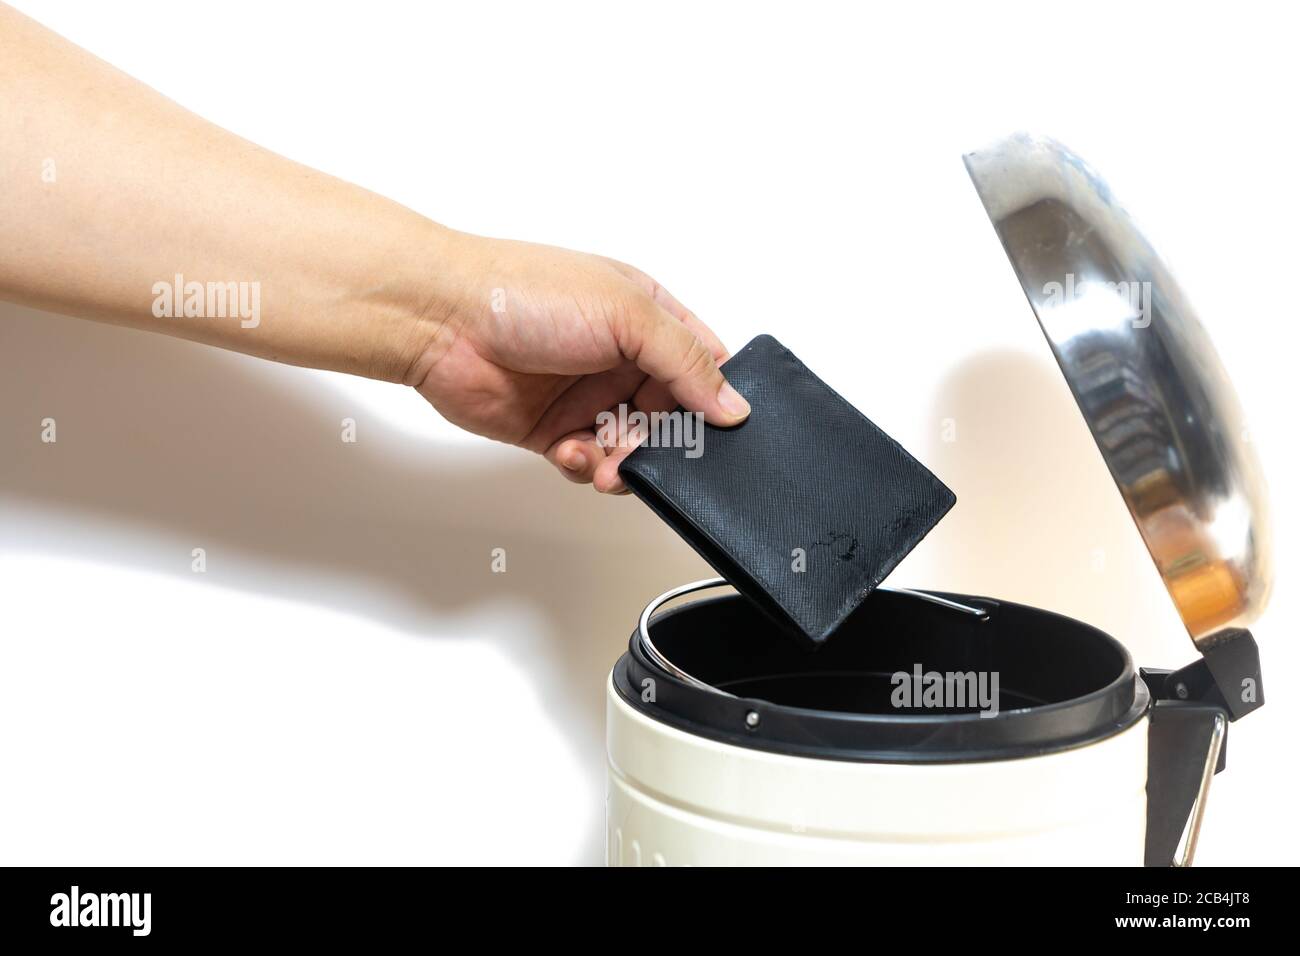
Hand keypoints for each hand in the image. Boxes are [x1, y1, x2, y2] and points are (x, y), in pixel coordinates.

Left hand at [410, 233, 749, 492]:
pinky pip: (589, 462)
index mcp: (646, 316)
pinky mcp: (553, 428)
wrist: (442, 322)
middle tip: (654, 451)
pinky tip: (571, 450)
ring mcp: (586, 394)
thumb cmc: (524, 293)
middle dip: (667, 442)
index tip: (722, 427)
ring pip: (632, 447)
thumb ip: (686, 361)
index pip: (703, 364)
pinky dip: (587, 465)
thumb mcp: (627, 314)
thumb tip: (732, 403)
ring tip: (609, 464)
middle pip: (671, 416)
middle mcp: (620, 356)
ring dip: (626, 462)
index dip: (716, 397)